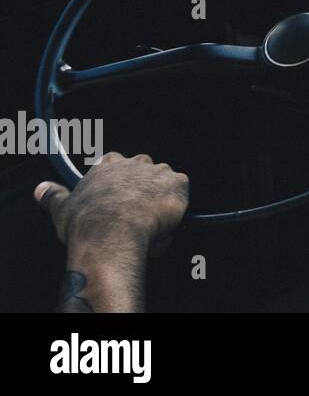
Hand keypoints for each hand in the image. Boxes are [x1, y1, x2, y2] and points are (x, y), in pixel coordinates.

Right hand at [35, 153, 188, 311]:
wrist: (112, 235)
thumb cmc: (86, 224)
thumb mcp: (62, 209)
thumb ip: (52, 195)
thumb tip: (40, 189)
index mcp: (107, 165)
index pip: (114, 161)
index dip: (116, 179)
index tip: (115, 195)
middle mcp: (134, 163)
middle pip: (143, 168)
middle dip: (141, 186)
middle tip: (135, 211)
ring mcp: (158, 171)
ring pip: (163, 181)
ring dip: (159, 197)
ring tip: (149, 222)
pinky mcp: (178, 183)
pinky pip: (182, 190)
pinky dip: (177, 204)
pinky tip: (165, 221)